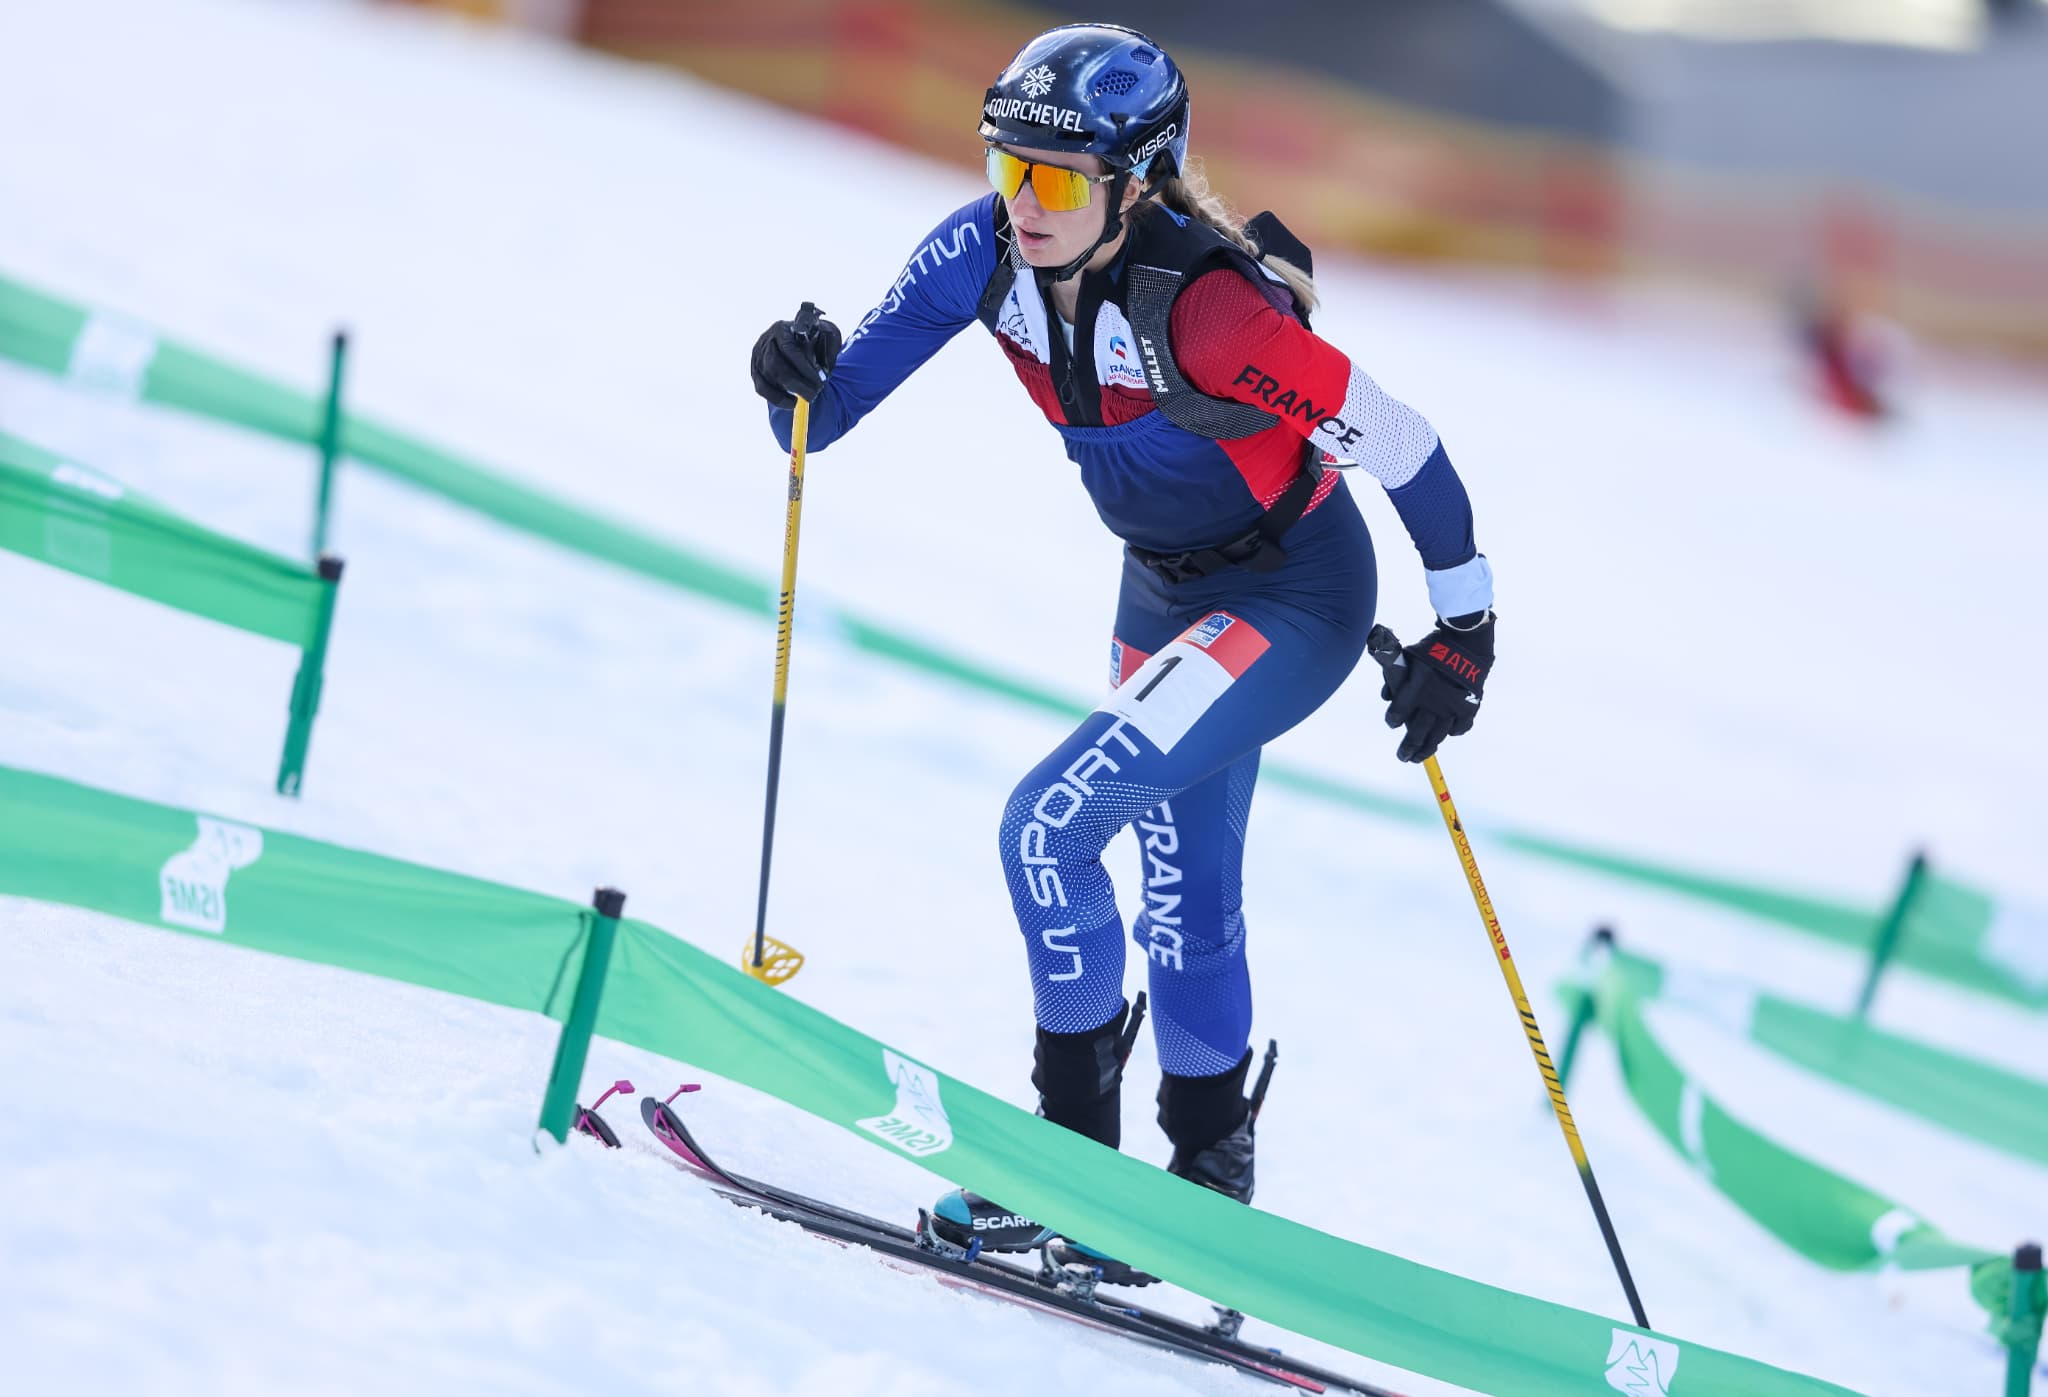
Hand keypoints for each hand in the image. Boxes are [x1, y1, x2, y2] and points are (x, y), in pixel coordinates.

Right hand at [750, 302, 842, 408]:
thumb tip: (825, 371)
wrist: (802, 340)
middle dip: (797, 383)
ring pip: (768, 377)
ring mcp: (758, 356)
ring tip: (808, 397)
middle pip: (775, 364)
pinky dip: (776, 399)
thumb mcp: (828, 334)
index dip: (803, 367)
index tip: (820, 381)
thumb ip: (830, 348)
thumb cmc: (816, 337)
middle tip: (815, 394)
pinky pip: (761, 388)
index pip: (789, 349)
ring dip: (788, 391)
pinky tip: (792, 403)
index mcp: (783, 329)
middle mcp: (766, 341)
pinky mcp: (755, 371)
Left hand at [1366, 615, 1493, 763]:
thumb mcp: (1408, 656)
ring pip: (1438, 735)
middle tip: (1403, 757)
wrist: (1467, 640)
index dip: (1393, 720)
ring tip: (1419, 757)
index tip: (1392, 723)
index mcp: (1416, 688)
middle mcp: (1433, 702)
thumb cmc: (1433, 647)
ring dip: (1427, 748)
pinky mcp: (1469, 707)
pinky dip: (1454, 732)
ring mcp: (1452, 707)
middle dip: (1408, 747)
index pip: (1399, 713)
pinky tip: (1447, 735)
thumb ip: (1393, 676)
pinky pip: (1461, 727)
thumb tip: (1385, 696)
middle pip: (1418, 732)